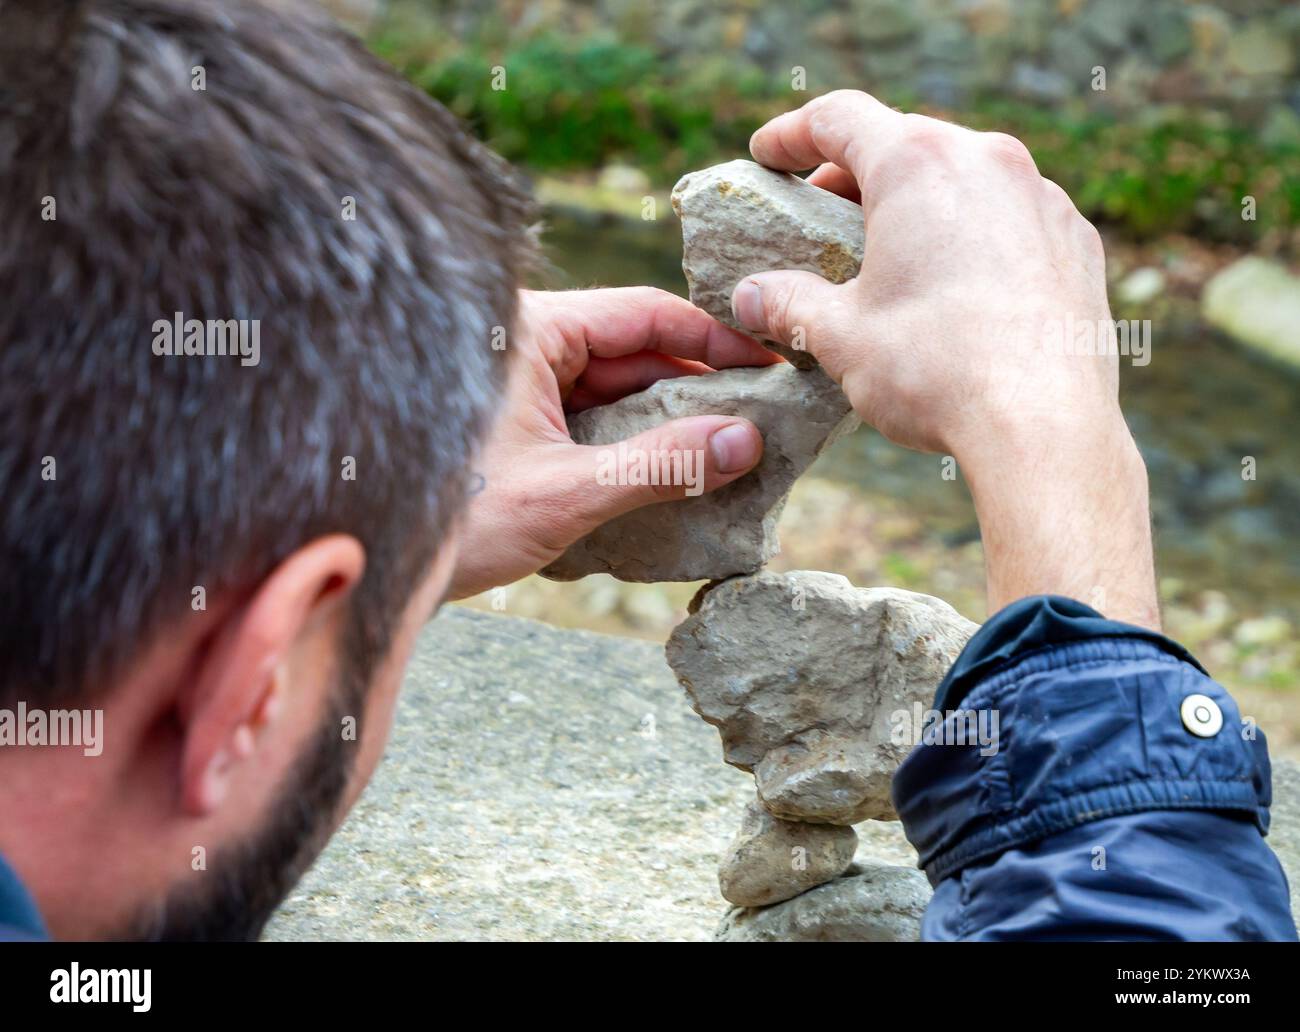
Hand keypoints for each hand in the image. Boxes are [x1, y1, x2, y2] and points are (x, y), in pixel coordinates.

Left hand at [447, 287, 773, 599]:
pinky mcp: (514, 426)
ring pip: (613, 391)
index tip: (768, 365)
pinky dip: (632, 446)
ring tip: (733, 450)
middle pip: (633, 353)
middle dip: (697, 390)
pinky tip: (675, 473)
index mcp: (527, 331)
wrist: (371, 571)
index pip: (642, 314)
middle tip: (763, 417)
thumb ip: (661, 466)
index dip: (713, 341)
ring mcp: (517, 387)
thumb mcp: (566, 493)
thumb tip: (746, 442)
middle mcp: (521, 347)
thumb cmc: (451, 522)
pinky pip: (589, 422)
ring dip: (668, 423)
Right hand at [733, 91, 1157, 627]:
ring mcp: (1040, 197)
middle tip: (817, 218)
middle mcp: (986, 160)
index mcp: (916, 165)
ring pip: (962, 178)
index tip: (766, 155)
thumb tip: (750, 298)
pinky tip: (953, 287)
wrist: (1043, 425)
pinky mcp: (1075, 240)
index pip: (838, 118)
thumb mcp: (839, 337)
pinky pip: (1009, 217)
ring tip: (887, 257)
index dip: (791, 134)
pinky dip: (970, 234)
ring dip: (916, 205)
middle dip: (852, 176)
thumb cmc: (933, 370)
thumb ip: (787, 304)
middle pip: (903, 142)